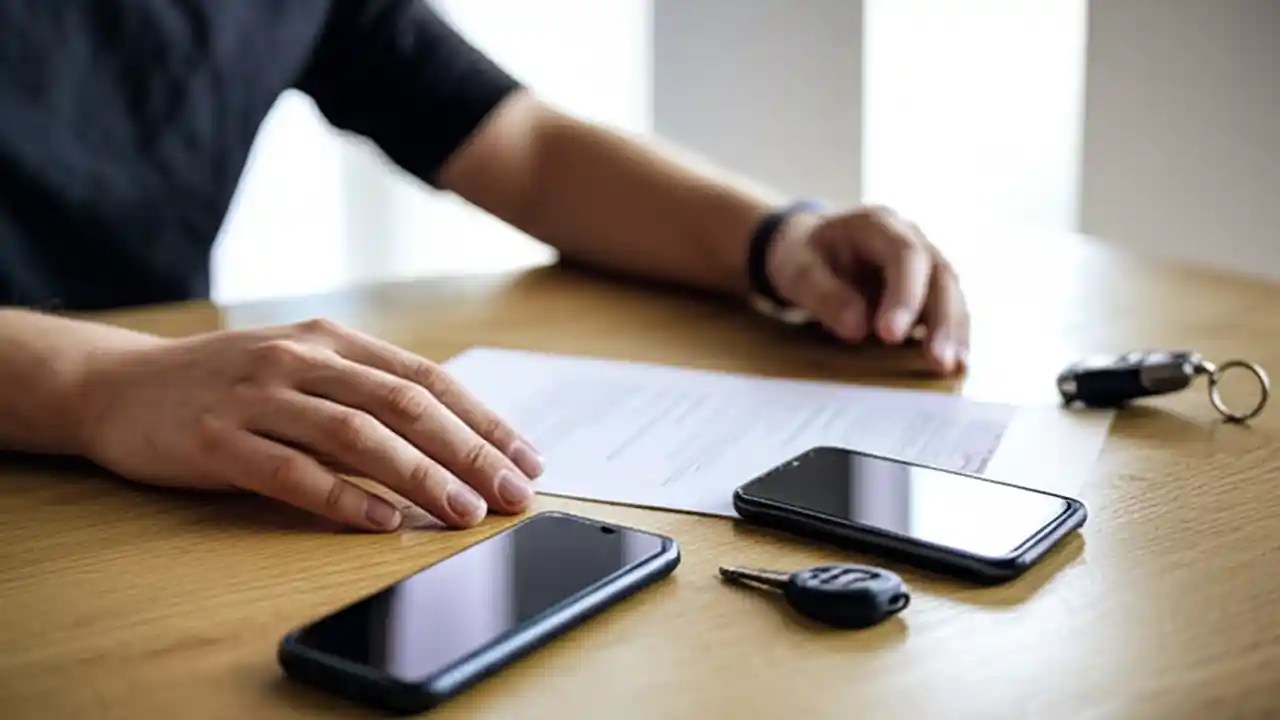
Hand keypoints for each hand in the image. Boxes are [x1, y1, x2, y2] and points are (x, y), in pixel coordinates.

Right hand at [78, 319, 542, 530]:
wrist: (120, 385)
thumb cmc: (230, 382)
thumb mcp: (303, 365)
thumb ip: (366, 390)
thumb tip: (455, 437)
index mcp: (333, 340)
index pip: (426, 379)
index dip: (483, 420)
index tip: (526, 458)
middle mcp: (301, 359)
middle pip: (403, 406)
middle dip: (467, 451)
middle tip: (510, 493)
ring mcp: (257, 396)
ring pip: (355, 435)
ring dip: (417, 476)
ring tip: (461, 512)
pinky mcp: (217, 439)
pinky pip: (290, 472)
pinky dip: (342, 497)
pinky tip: (382, 522)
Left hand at [765, 205, 968, 374]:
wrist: (808, 249)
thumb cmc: (802, 256)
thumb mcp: (796, 269)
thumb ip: (824, 294)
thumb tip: (858, 329)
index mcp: (878, 225)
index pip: (905, 255)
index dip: (904, 295)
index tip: (891, 335)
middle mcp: (911, 239)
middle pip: (940, 275)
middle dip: (941, 320)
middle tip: (937, 360)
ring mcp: (923, 264)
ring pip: (952, 295)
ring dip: (954, 333)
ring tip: (951, 368)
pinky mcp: (925, 290)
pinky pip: (947, 311)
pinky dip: (953, 337)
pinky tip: (956, 366)